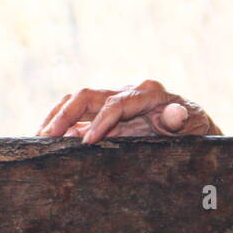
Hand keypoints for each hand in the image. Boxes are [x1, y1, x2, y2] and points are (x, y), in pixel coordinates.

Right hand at [35, 80, 221, 142]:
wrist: (193, 124)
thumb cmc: (193, 125)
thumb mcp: (192, 123)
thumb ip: (180, 117)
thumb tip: (175, 113)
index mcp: (147, 92)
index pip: (115, 103)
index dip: (100, 121)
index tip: (86, 142)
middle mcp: (127, 91)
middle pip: (88, 95)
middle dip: (66, 114)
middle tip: (47, 137)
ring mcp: (115, 99)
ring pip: (78, 100)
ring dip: (57, 117)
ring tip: (39, 137)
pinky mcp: (107, 110)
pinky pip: (80, 113)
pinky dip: (62, 123)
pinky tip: (48, 138)